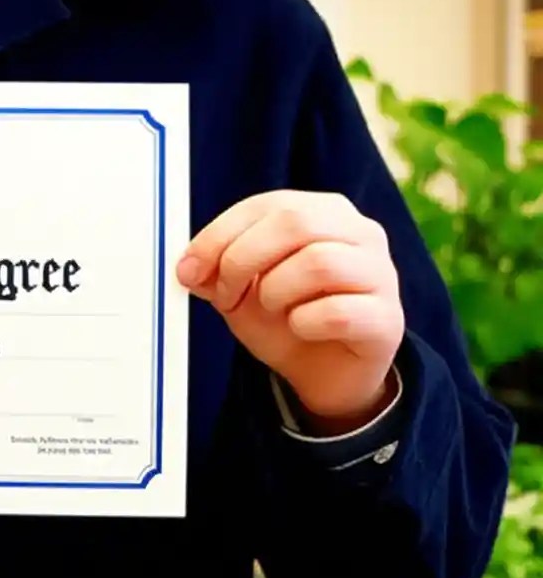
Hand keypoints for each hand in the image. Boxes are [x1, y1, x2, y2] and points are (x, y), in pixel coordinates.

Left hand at [176, 190, 403, 428]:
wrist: (325, 372)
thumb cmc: (287, 318)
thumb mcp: (240, 291)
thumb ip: (214, 272)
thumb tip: (189, 267)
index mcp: (322, 212)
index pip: (267, 205)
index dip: (220, 235)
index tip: (189, 268)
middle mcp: (360, 232)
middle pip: (296, 223)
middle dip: (243, 259)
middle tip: (225, 295)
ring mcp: (380, 273)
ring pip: (320, 262)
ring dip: (275, 291)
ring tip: (271, 309)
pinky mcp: (388, 318)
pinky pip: (339, 312)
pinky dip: (305, 323)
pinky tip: (301, 329)